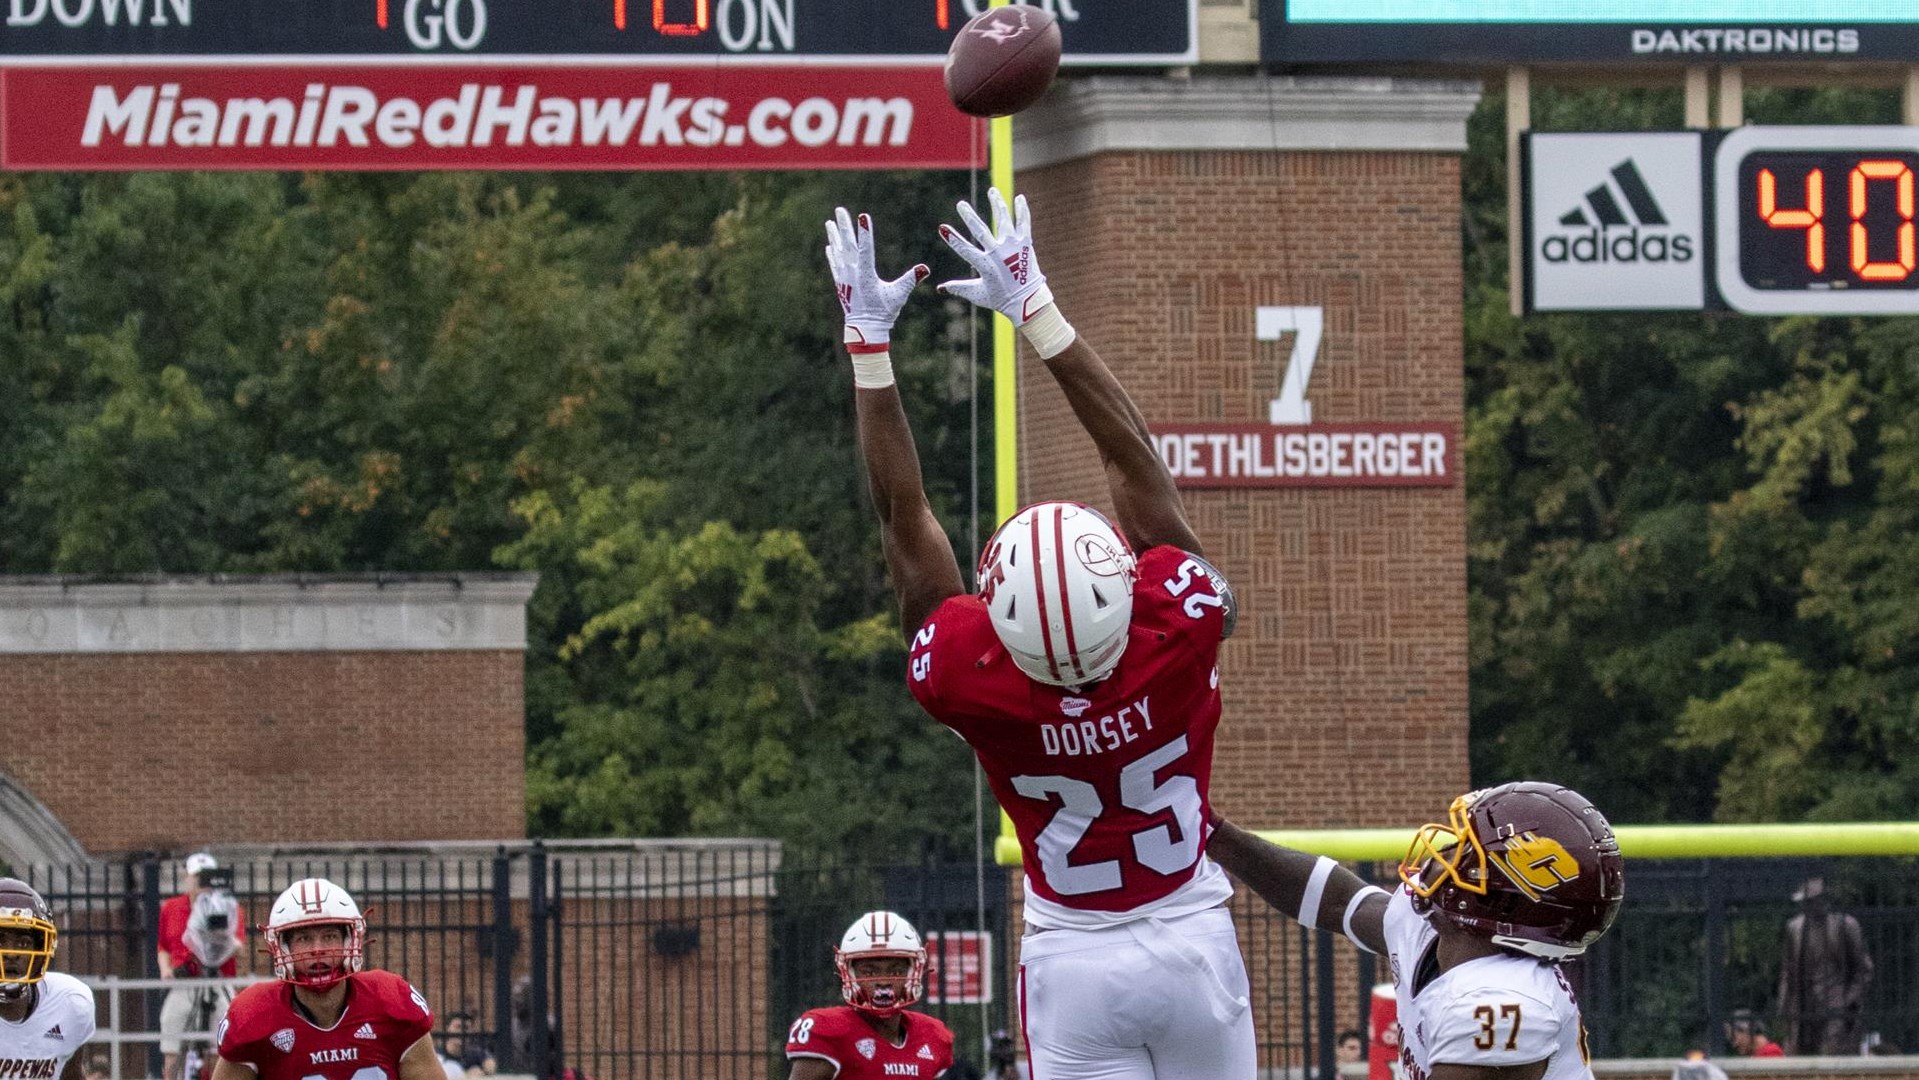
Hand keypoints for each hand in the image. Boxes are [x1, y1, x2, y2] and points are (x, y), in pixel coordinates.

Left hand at [824, 207, 926, 352]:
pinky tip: (830, 245)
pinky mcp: (841, 285)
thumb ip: (910, 280)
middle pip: (847, 245)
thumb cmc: (884, 312)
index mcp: (866, 274)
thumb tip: (924, 268)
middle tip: (839, 210)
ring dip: (835, 236)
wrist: (865, 329)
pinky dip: (832, 254)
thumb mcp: (899, 295)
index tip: (863, 216)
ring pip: (838, 252)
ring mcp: (844, 279)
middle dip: (844, 226)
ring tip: (829, 222)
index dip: (865, 231)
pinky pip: (835, 265)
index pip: (865, 248)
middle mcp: (852, 274)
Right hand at [937, 187, 1053, 325]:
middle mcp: (999, 253)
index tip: (942, 228)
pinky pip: (1023, 223)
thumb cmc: (1002, 299)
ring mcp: (1013, 246)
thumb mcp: (978, 295)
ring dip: (997, 204)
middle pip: (981, 231)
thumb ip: (960, 287)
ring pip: (1003, 220)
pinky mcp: (1025, 244)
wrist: (1028, 301)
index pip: (965, 250)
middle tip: (960, 204)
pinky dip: (1022, 210)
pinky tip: (1019, 198)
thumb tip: (940, 288)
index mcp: (986, 266)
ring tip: (992, 191)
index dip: (953, 239)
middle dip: (969, 217)